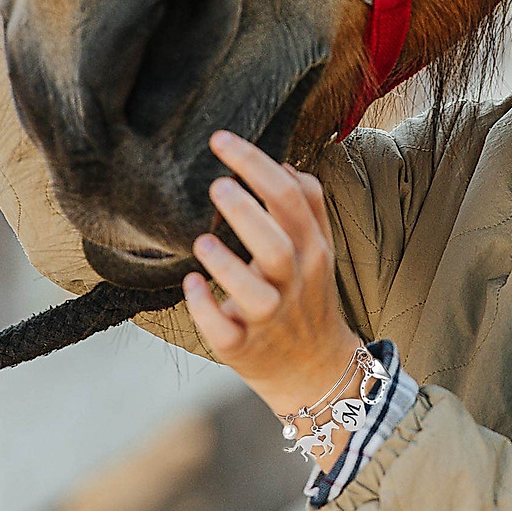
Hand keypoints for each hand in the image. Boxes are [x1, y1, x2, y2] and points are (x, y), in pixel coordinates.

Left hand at [182, 131, 366, 450]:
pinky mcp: (244, 349)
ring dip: (227, 265)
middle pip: (277, 246)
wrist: (317, 370)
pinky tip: (190, 285)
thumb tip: (282, 163)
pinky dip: (205, 308)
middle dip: (246, 212)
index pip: (290, 198)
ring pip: (255, 293)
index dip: (255, 164)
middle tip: (216, 185)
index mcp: (312, 250)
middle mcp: (295, 283)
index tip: (220, 140)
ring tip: (202, 240)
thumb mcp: (320, 250)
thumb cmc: (309, 298)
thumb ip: (307, 205)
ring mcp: (271, 319)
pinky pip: (224, 332)